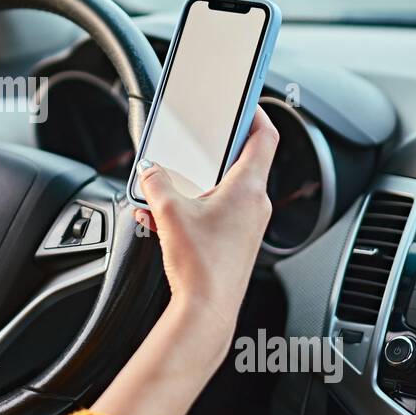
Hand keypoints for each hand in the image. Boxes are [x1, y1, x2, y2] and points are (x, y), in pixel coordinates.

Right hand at [133, 107, 278, 356]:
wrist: (206, 312)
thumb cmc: (201, 266)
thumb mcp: (168, 212)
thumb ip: (157, 183)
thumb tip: (151, 172)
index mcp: (248, 188)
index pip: (264, 136)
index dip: (254, 113)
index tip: (242, 102)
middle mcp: (254, 205)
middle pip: (240, 162)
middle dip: (211, 153)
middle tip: (194, 144)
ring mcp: (247, 226)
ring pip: (223, 191)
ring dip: (195, 186)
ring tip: (166, 193)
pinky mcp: (236, 244)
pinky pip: (216, 214)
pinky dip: (193, 209)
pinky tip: (165, 220)